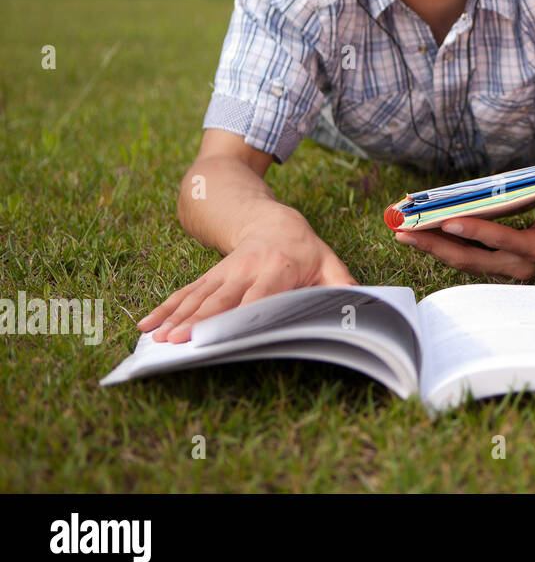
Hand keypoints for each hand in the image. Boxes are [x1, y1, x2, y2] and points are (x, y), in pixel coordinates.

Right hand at [138, 210, 356, 343]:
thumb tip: (360, 303)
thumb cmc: (304, 249)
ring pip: (197, 297)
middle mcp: (247, 270)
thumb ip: (342, 284)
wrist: (273, 220)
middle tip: (176, 341)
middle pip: (221, 299)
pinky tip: (146, 324)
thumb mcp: (328, 262)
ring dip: (175, 318)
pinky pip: (185, 292)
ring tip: (155, 337)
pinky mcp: (210, 275)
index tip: (222, 333)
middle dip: (197, 321)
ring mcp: (224, 272)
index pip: (258, 297)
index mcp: (278, 269)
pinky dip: (165, 308)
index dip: (239, 315)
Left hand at [393, 190, 534, 279]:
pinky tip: (422, 236)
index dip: (474, 231)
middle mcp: (517, 265)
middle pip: (470, 258)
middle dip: (435, 245)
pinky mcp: (497, 265)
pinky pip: (466, 258)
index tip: (448, 221)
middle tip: (405, 232)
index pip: (500, 240)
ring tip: (404, 234)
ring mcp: (505, 268)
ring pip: (463, 261)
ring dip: (432, 248)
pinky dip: (443, 247)